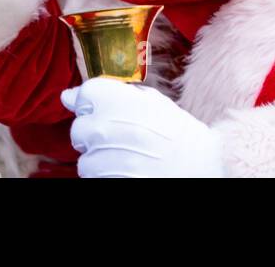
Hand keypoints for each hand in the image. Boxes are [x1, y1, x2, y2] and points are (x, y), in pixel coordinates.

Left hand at [61, 77, 224, 177]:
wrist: (205, 168)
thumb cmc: (182, 136)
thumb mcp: (155, 104)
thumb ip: (112, 95)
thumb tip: (68, 96)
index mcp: (123, 101)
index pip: (85, 93)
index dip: (94, 103)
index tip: (107, 110)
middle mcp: (109, 128)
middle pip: (79, 129)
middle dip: (95, 134)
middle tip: (124, 138)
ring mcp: (107, 159)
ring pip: (85, 160)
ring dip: (101, 159)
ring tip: (131, 158)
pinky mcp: (109, 180)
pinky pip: (95, 178)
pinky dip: (108, 175)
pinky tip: (130, 171)